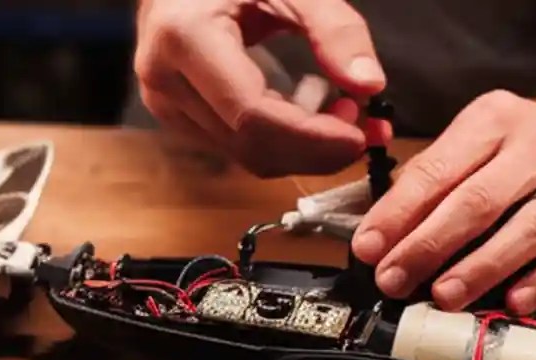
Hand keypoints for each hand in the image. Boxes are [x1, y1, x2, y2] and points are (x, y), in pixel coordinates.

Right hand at [135, 0, 386, 177]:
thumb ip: (335, 27)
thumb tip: (370, 85)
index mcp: (185, 36)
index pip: (252, 114)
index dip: (311, 137)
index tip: (360, 136)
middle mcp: (165, 79)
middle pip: (250, 145)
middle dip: (316, 150)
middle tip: (365, 127)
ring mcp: (164, 102)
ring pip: (246, 155)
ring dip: (305, 151)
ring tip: (345, 113)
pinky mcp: (177, 113)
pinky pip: (238, 146)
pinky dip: (284, 144)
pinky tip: (314, 118)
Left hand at [352, 90, 535, 315]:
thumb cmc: (514, 150)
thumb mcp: (472, 140)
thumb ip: (430, 179)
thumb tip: (379, 236)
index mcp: (495, 119)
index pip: (439, 169)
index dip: (399, 212)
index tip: (368, 249)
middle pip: (480, 201)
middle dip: (430, 245)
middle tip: (394, 281)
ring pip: (528, 230)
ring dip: (482, 267)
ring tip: (443, 296)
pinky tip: (512, 302)